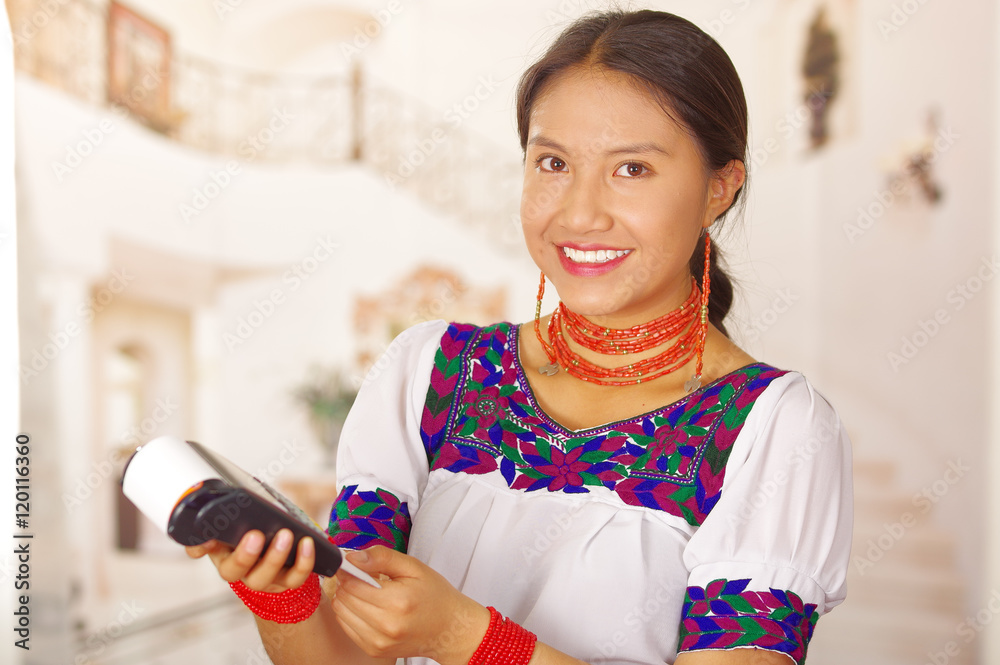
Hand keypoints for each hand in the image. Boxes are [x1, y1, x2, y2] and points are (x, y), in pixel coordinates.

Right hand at [185, 529, 315, 592]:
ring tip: (286, 534)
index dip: (199, 547)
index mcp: (220, 549)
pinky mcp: (285, 581)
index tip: (208, 538)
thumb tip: (213, 520)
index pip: (199, 549)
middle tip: (256, 535)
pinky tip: (308, 543)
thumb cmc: (256, 531)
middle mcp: (237, 570)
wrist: (280, 553)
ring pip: (264, 577)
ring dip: (275, 557)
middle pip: (234, 571)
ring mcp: (262, 578)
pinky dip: (303, 562)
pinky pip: (294, 578)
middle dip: (244, 554)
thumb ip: (226, 516)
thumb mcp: (240, 522)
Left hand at [332, 546, 490, 664]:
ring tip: (368, 592)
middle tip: (364, 577)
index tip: (353, 564)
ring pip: (341, 614)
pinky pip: (347, 628)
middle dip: (348, 583)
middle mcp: (386, 626)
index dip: (349, 570)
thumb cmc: (434, 595)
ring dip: (348, 599)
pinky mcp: (374, 650)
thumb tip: (353, 556)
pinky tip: (368, 606)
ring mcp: (379, 642)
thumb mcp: (414, 567)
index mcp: (397, 601)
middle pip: (344, 599)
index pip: (352, 584)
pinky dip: (352, 614)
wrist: (449, 628)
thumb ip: (382, 557)